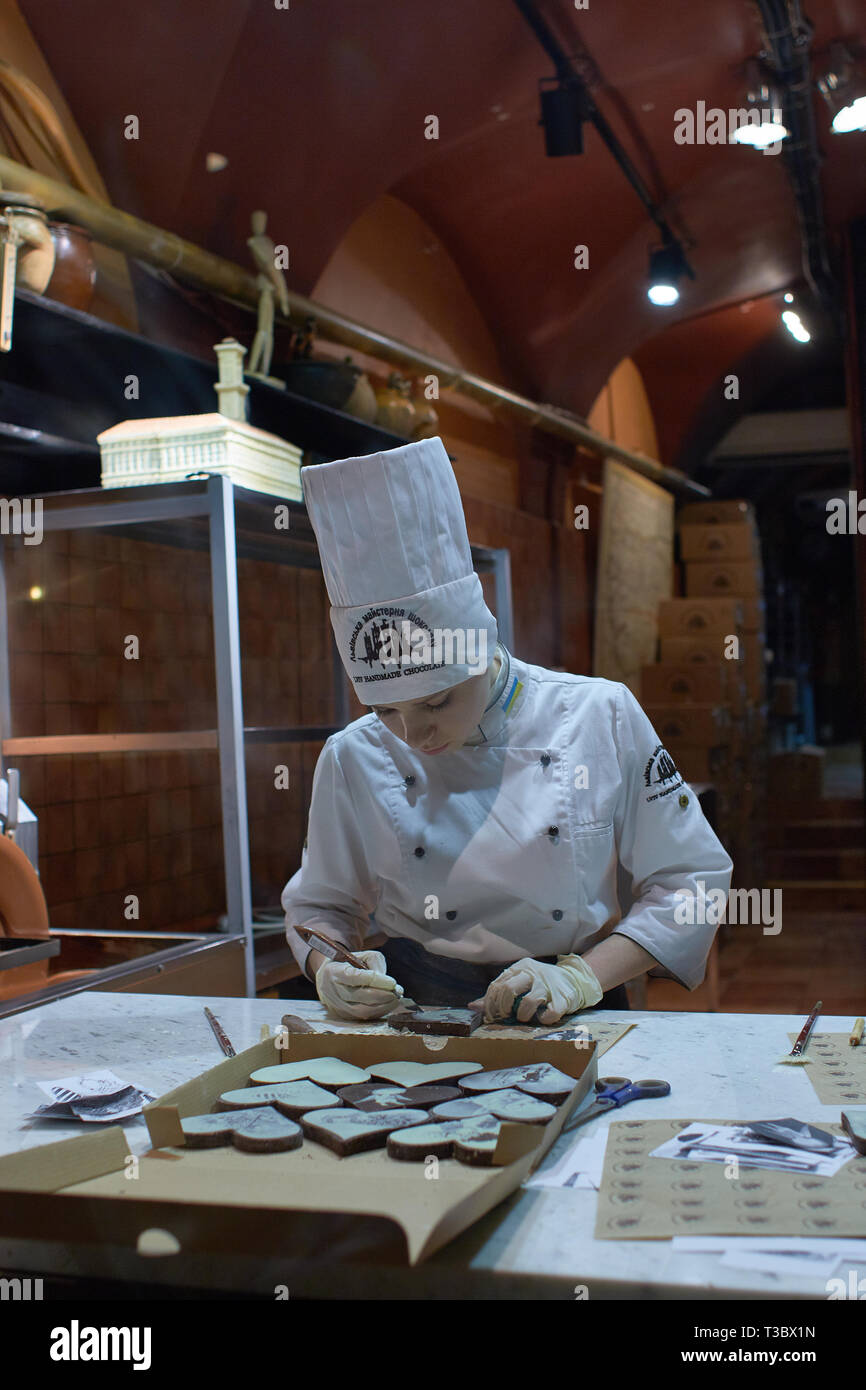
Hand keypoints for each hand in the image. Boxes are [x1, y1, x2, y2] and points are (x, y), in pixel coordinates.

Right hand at [315, 949, 404, 1020]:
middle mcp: (332, 990)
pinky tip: (388, 1005)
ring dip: (383, 1006)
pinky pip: (363, 1018)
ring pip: (362, 1011)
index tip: (392, 982)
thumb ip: (375, 963)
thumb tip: (386, 981)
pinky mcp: (343, 1016)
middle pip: (360, 996)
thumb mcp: (361, 955)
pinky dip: (378, 1012)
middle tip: (397, 992)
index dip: (376, 980)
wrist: (329, 978)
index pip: (356, 977)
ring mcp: (336, 1006)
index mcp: (334, 971)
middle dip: (382, 995)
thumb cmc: (349, 964)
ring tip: (395, 999)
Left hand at [469, 954, 602, 1024]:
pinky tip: (543, 1019)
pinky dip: (544, 1020)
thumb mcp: (519, 982)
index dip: (490, 1004)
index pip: (497, 986)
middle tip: (505, 1017)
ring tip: (524, 1018)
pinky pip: (550, 1014)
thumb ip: (497, 994)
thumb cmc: (540, 983)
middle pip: (508, 991)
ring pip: (528, 1003)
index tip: (490, 1016)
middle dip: (502, 1009)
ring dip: (522, 1016)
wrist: (574, 978)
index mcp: (520, 968)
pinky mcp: (563, 998)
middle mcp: (533, 973)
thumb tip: (472, 1006)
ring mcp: (548, 985)